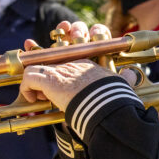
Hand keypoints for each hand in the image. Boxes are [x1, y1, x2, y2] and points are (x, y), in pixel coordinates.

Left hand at [19, 22, 134, 110]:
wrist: (106, 103)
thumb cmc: (114, 96)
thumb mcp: (120, 84)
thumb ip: (124, 78)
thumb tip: (131, 74)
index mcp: (86, 64)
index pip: (66, 55)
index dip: (57, 60)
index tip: (53, 72)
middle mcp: (70, 64)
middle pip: (48, 54)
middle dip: (39, 59)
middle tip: (37, 79)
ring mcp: (59, 70)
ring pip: (35, 66)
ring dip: (32, 82)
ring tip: (38, 96)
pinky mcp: (49, 80)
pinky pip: (28, 78)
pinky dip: (27, 90)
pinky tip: (34, 101)